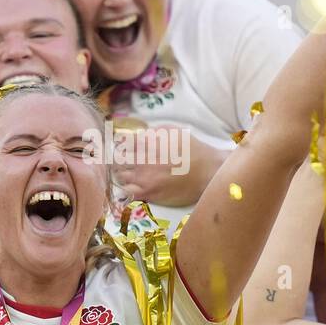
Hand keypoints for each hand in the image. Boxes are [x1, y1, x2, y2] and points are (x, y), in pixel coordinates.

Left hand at [111, 127, 226, 206]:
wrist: (208, 171)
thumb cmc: (192, 149)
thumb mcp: (172, 130)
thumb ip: (152, 131)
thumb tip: (136, 135)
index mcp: (147, 142)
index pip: (121, 143)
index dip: (121, 145)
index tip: (124, 148)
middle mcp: (142, 160)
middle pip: (117, 160)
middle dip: (119, 159)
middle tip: (125, 161)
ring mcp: (144, 178)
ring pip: (119, 176)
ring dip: (122, 174)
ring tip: (130, 174)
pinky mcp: (149, 194)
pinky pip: (127, 192)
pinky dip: (126, 188)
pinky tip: (133, 185)